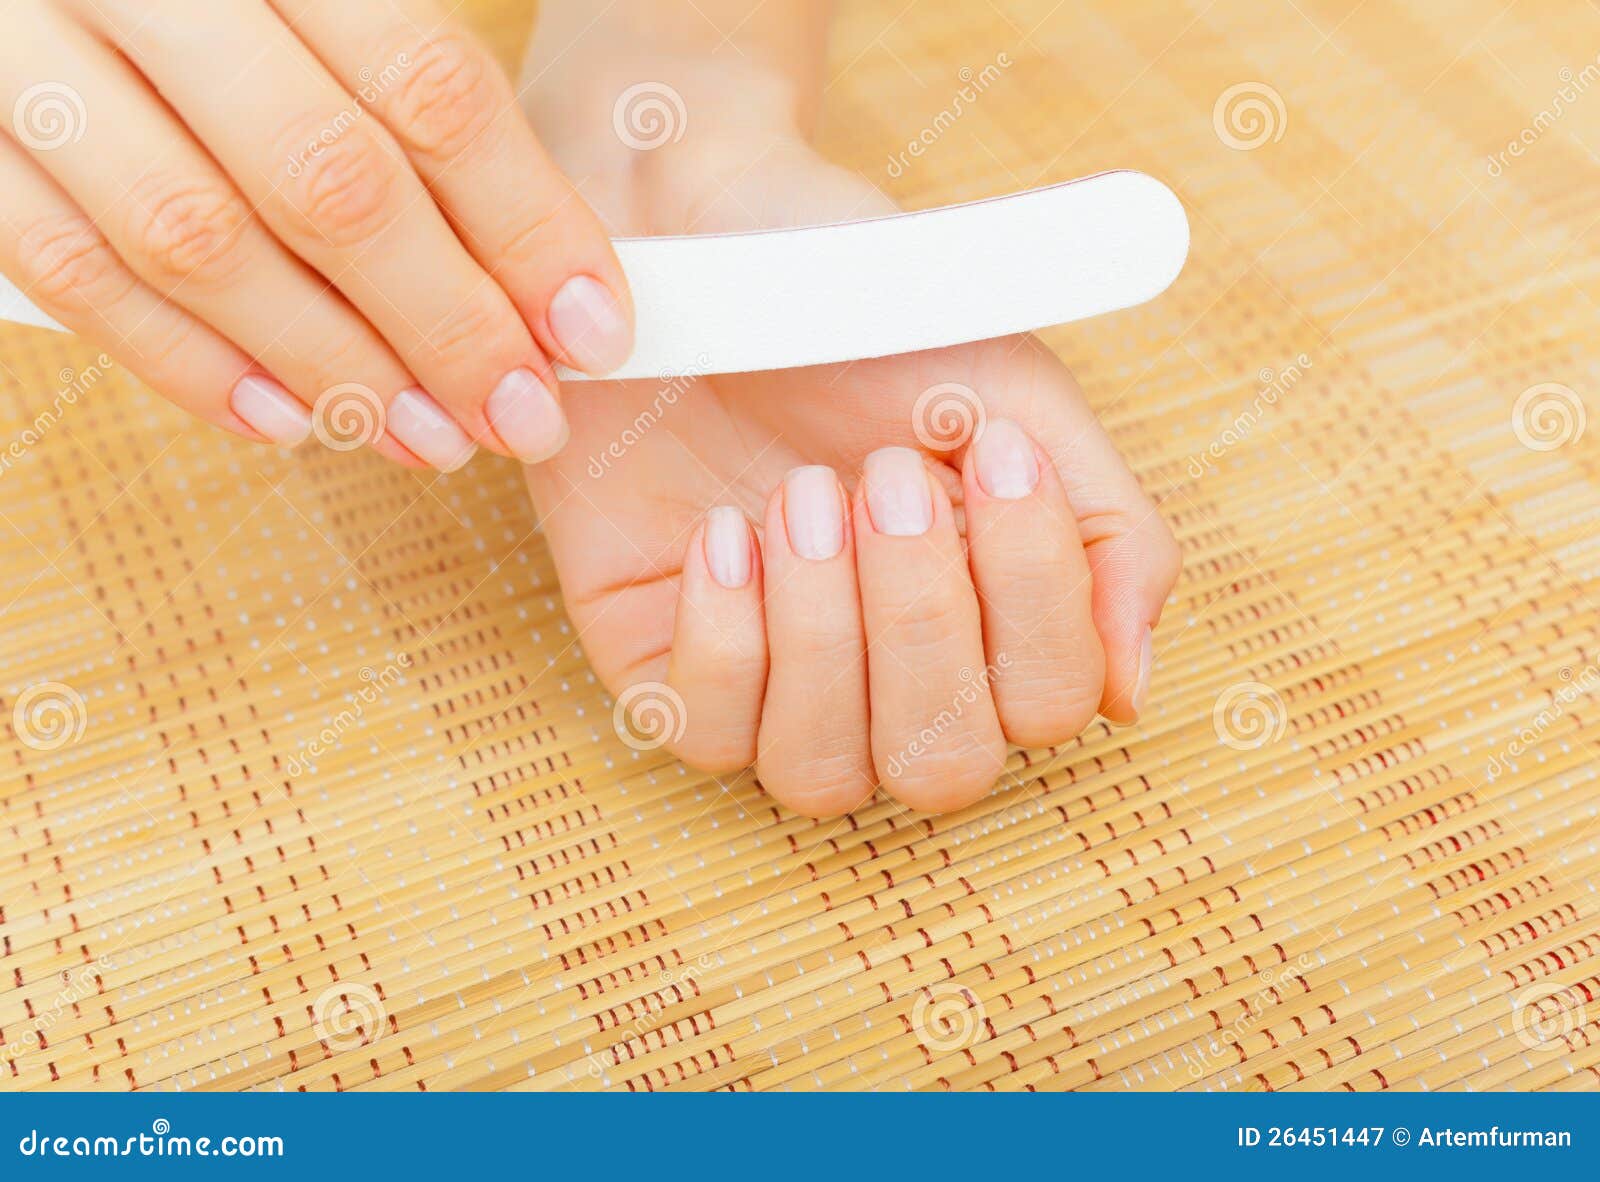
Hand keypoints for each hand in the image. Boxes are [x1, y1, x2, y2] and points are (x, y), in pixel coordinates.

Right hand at [0, 1, 631, 468]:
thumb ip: (411, 84)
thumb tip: (546, 260)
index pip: (426, 88)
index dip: (524, 225)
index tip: (590, 330)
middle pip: (326, 180)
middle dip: (444, 323)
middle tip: (520, 414)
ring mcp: (27, 56)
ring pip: (198, 242)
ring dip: (333, 367)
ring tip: (428, 439)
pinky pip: (69, 272)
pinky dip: (186, 364)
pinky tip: (289, 419)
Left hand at [522, 78, 1180, 815]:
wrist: (700, 237)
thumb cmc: (865, 306)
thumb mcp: (1015, 390)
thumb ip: (1109, 533)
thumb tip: (1132, 689)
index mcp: (988, 609)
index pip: (1051, 700)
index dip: (1034, 597)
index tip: (995, 450)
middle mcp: (887, 669)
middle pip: (942, 767)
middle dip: (919, 620)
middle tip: (882, 474)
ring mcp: (772, 681)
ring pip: (821, 775)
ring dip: (821, 631)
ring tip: (798, 495)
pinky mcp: (662, 667)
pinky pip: (704, 734)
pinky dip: (722, 634)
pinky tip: (721, 530)